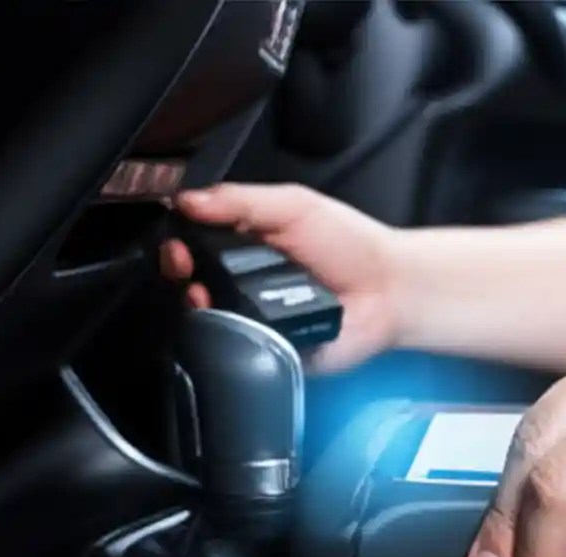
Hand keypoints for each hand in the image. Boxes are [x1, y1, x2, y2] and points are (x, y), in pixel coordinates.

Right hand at [161, 183, 400, 371]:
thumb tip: (186, 199)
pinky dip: (224, 335)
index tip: (175, 238)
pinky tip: (226, 321)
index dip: (178, 238)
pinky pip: (232, 346)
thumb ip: (240, 200)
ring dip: (196, 304)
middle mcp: (242, 281)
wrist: (390, 291)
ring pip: (206, 315)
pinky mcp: (263, 348)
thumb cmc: (350, 245)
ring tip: (201, 293)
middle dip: (178, 270)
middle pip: (192, 278)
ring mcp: (251, 316)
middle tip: (182, 264)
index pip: (196, 239)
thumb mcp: (293, 206)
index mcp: (246, 242)